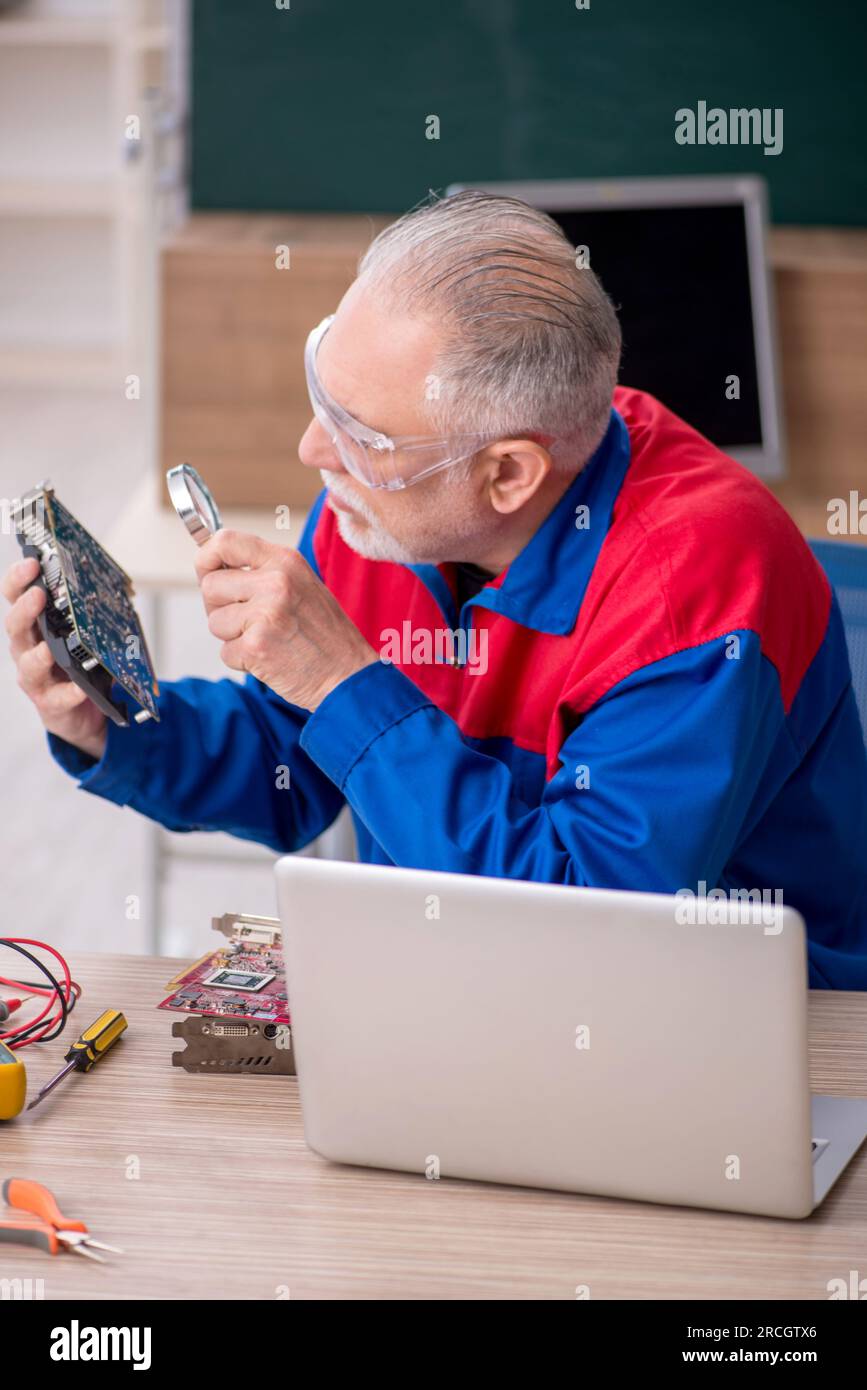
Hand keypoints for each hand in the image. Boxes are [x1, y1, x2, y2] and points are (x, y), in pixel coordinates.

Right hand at [2, 557, 107, 759]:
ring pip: (28, 664)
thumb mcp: (84, 634)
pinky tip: (79, 688)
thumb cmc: (79, 666)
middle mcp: (27, 649)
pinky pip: (56, 697)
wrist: (82, 711)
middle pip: (15, 626)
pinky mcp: (49, 703)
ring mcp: (35, 677)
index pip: (16, 597)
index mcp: (34, 626)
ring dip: (38, 655)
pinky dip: (68, 692)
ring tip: (49, 649)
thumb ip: (89, 614)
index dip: (18, 580)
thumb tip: (110, 585)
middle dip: (24, 609)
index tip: (31, 563)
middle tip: (38, 595)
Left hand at [196, 530, 377, 709]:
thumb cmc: (325, 635)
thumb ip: (262, 572)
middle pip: (210, 585)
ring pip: (214, 622)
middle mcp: (275, 581)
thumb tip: (212, 569)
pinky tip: (270, 658)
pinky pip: (225, 652)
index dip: (206, 557)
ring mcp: (265, 613)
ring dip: (233, 637)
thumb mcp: (301, 585)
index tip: (207, 570)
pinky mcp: (256, 646)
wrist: (348, 675)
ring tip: (268, 640)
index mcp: (285, 561)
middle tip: (252, 622)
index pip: (225, 540)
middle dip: (220, 608)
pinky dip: (242, 661)